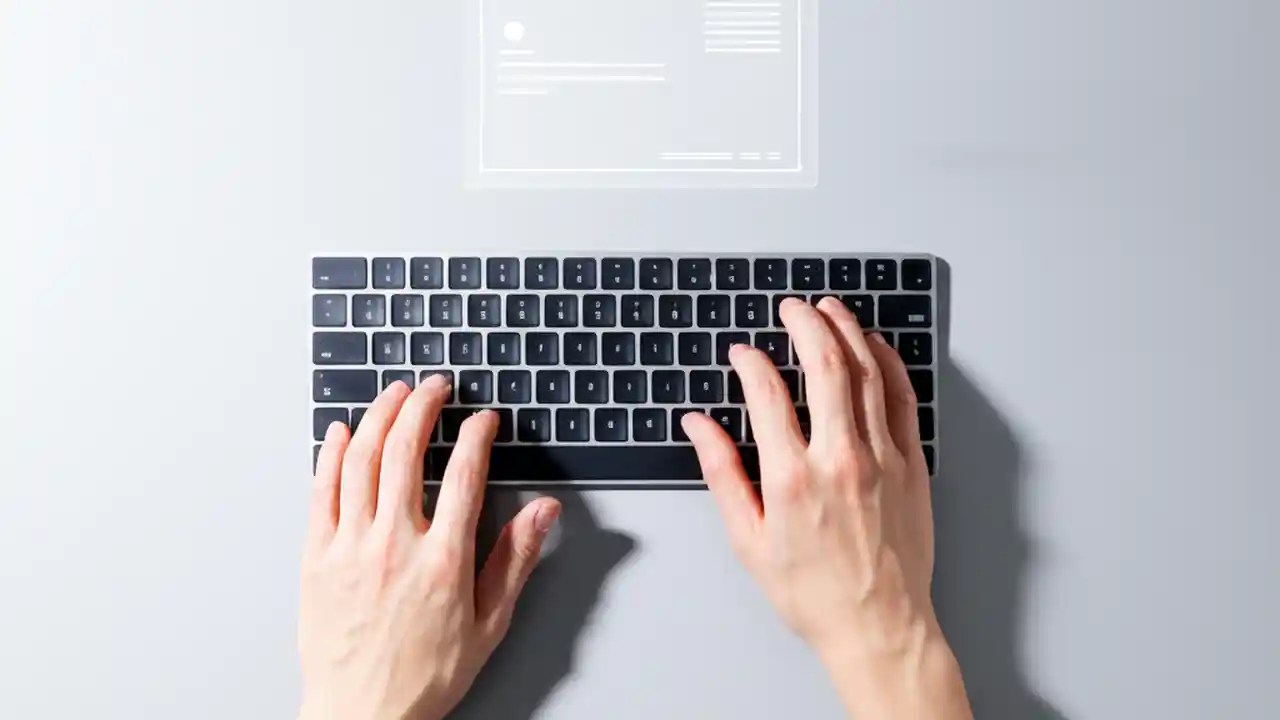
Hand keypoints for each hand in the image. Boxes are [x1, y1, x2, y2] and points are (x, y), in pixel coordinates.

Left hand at [299, 377, 560, 719]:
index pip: (463, 474)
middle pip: (404, 451)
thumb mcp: (489, 622)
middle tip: (434, 387)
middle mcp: (394, 544)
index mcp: (442, 559)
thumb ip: (516, 559)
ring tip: (393, 394)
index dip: (475, 435)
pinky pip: (320, 491)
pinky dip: (330, 454)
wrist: (361, 716)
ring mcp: (350, 547)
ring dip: (379, 416)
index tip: (483, 418)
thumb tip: (543, 513)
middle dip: (422, 406)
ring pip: (361, 460)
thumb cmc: (423, 676)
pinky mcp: (316, 557)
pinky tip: (341, 433)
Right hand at [682, 297, 970, 719]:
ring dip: (846, 330)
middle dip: (804, 323)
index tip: (742, 352)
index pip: (767, 392)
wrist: (878, 626)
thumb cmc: (812, 593)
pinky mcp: (912, 464)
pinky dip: (887, 363)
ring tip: (829, 309)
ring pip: (866, 372)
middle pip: (824, 365)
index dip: (750, 362)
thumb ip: (722, 473)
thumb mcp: (747, 539)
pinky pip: (902, 398)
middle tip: (791, 307)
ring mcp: (882, 458)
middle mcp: (839, 459)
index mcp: (791, 478)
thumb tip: (698, 425)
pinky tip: (874, 347)